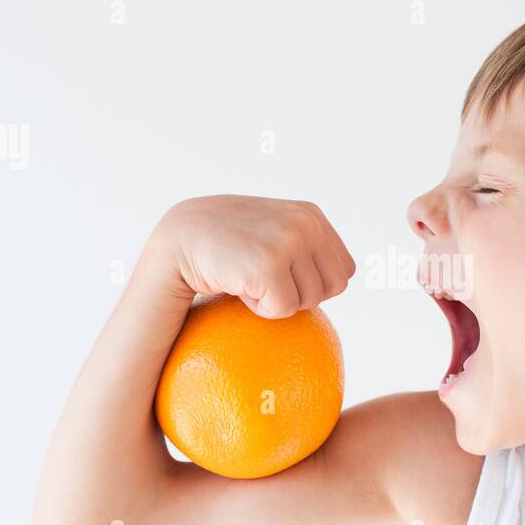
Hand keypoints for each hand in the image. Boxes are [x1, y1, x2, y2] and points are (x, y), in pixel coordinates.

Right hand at [152, 195, 355, 317]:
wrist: (179, 241)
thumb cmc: (225, 245)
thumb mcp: (272, 229)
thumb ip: (305, 242)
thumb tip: (345, 278)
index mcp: (311, 214)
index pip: (343, 270)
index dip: (313, 283)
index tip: (281, 275)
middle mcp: (305, 222)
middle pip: (334, 287)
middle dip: (301, 294)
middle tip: (265, 280)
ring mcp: (289, 241)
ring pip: (311, 301)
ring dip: (279, 301)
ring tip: (249, 277)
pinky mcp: (270, 264)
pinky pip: (284, 310)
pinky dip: (261, 309)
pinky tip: (239, 285)